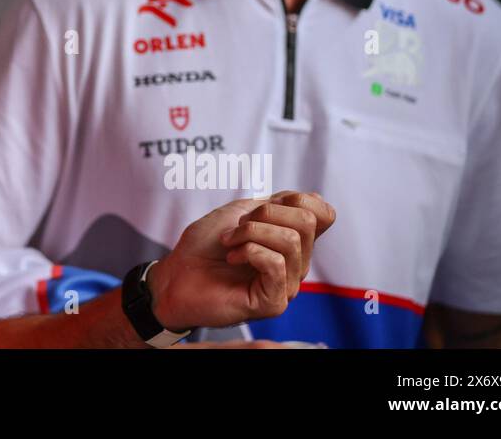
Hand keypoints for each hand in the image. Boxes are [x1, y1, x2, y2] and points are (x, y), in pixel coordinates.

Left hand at [145, 191, 335, 330]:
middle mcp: (296, 263)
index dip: (296, 200)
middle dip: (264, 213)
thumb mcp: (241, 211)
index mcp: (291, 239)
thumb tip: (312, 198)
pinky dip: (249, 251)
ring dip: (250, 233)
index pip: (324, 214)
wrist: (176, 274)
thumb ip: (277, 204)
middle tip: (237, 226)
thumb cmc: (205, 245)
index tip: (261, 207)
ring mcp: (287, 284)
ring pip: (291, 241)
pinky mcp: (274, 302)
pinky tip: (232, 258)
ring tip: (229, 243)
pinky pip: (276, 264)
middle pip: (307, 222)